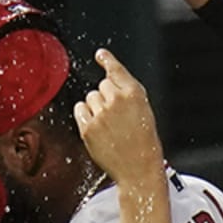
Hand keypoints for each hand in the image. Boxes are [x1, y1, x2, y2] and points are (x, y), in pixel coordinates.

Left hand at [75, 49, 164, 189]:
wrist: (138, 168)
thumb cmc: (143, 141)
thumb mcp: (143, 110)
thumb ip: (127, 92)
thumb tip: (108, 76)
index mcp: (134, 93)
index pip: (116, 71)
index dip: (107, 60)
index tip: (100, 55)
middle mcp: (116, 100)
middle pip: (101, 85)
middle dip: (106, 97)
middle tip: (116, 117)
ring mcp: (100, 114)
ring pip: (90, 97)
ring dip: (95, 107)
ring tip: (108, 125)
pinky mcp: (88, 127)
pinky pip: (80, 109)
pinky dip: (85, 115)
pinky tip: (97, 127)